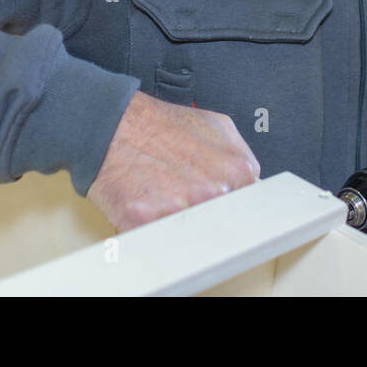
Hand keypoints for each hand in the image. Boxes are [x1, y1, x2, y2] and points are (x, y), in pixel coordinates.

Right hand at [86, 90, 260, 232]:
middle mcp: (214, 191)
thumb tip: (252, 182)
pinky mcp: (150, 222)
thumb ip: (240, 157)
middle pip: (221, 224)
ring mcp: (183, 208)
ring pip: (192, 236)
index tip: (220, 207)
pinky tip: (149, 203)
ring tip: (165, 195)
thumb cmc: (160, 126)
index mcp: (237, 171)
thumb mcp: (216, 125)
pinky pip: (160, 241)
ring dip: (179, 223)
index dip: (231, 209)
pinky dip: (153, 228)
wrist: (114, 125)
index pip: (248, 211)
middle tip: (185, 193)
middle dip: (205, 213)